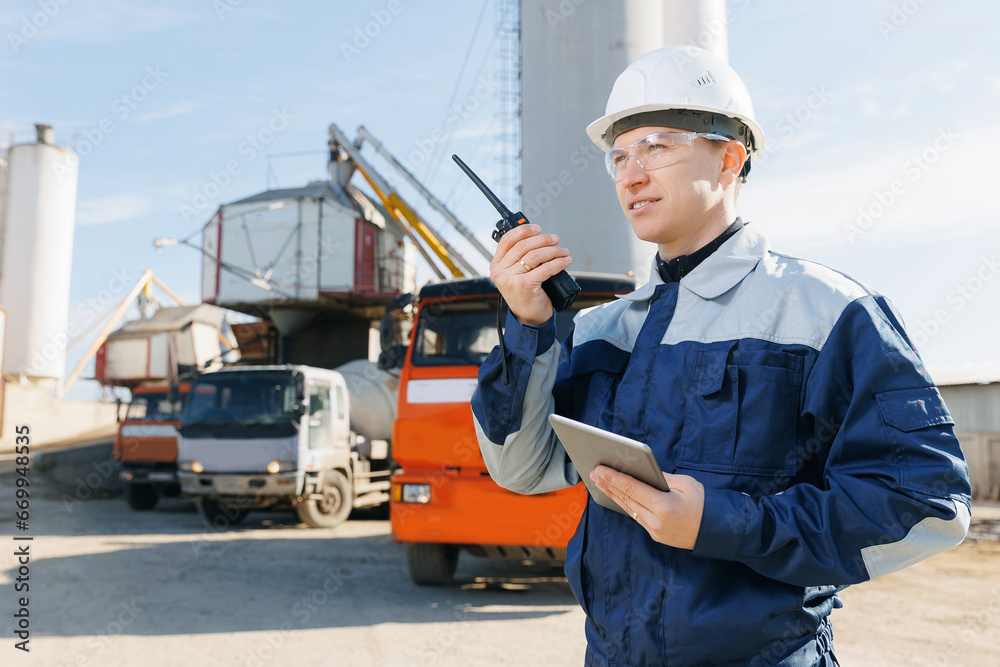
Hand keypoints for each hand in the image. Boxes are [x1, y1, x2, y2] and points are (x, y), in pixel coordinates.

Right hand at [489, 223, 571, 326]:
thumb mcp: (516, 275)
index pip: (507, 240)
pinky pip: (545, 268)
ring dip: (553, 251)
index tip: (538, 229)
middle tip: (556, 240)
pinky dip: (558, 263)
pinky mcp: (524, 286)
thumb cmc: (526, 295)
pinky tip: (565, 262)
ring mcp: (510, 279)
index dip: (524, 230)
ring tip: (563, 252)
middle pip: (523, 246)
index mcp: (496, 265)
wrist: (529, 318)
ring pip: (535, 255)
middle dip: (543, 240)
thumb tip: (539, 238)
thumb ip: (520, 258)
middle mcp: (500, 272)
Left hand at [590, 466, 704, 549]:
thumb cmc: (704, 503)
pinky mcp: (656, 536)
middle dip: (608, 485)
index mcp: (664, 507)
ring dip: (613, 495)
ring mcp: (655, 531)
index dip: (614, 478)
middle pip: (626, 500)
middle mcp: (656, 521)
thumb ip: (662, 478)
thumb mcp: (686, 484)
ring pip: (629, 510)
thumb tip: (642, 472)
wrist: (718, 531)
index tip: (600, 469)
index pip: (632, 489)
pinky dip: (625, 505)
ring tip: (600, 482)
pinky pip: (636, 517)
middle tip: (594, 472)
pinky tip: (616, 495)